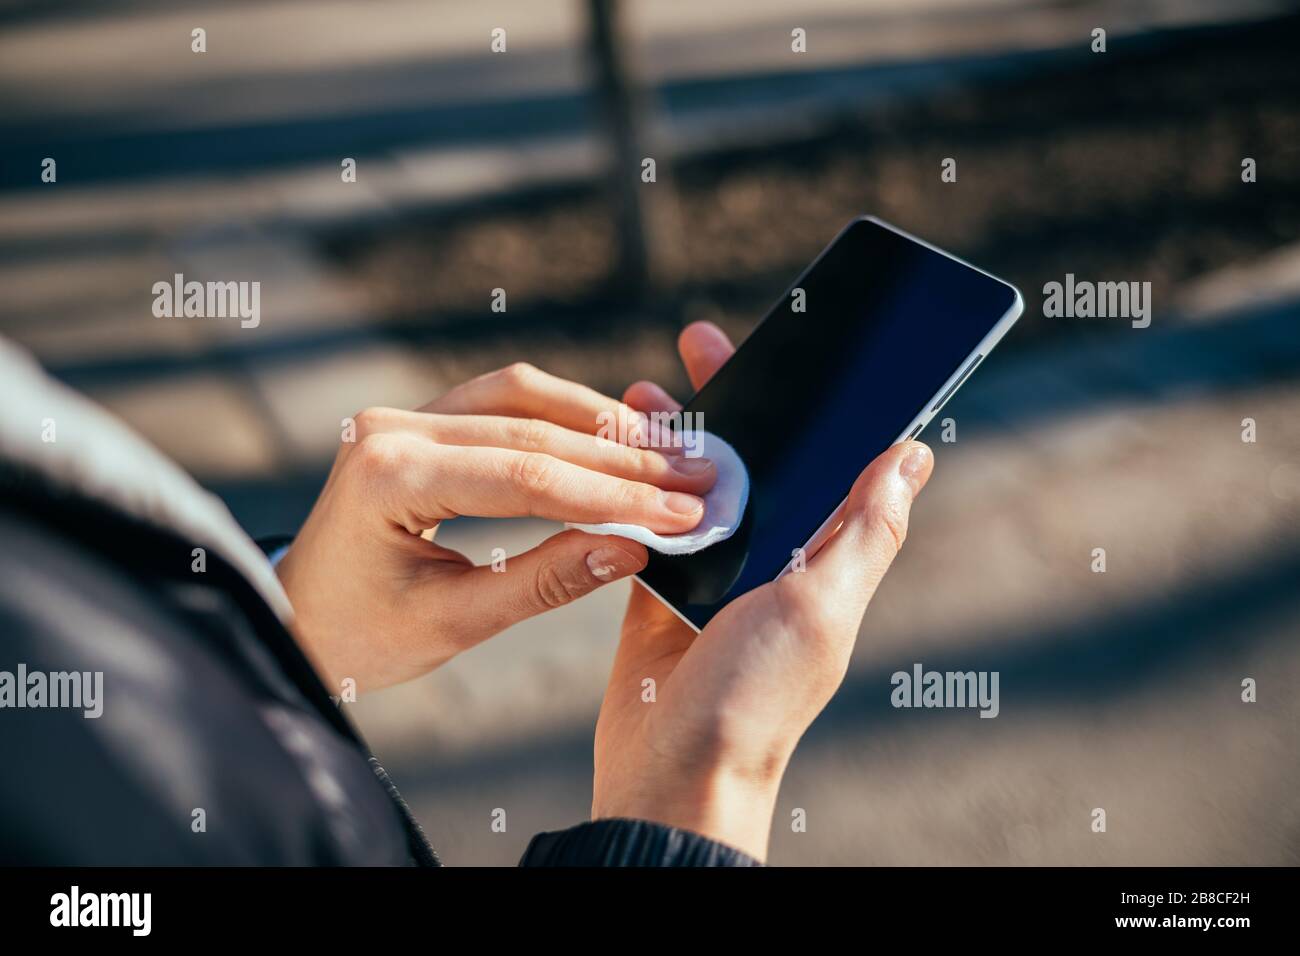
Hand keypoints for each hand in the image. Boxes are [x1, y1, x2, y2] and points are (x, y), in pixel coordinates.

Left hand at [275, 362, 717, 692]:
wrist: (299, 619)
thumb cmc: (362, 635)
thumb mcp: (453, 622)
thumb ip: (543, 582)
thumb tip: (633, 549)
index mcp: (389, 476)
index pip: (526, 476)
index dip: (614, 494)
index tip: (682, 511)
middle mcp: (393, 427)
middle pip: (533, 427)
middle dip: (624, 455)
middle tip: (698, 475)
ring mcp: (405, 414)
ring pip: (525, 395)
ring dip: (602, 423)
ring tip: (671, 451)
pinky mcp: (421, 417)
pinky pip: (506, 400)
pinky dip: (567, 417)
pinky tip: (616, 437)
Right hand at [592, 323, 933, 860]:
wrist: (675, 771)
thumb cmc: (756, 699)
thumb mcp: (820, 607)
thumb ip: (862, 533)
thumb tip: (914, 455)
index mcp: (822, 555)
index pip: (831, 460)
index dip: (818, 402)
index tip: (796, 347)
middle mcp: (775, 557)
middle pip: (760, 459)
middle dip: (735, 400)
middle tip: (700, 344)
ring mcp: (716, 570)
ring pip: (699, 482)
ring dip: (677, 436)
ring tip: (645, 392)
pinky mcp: (662, 587)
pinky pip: (650, 520)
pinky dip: (635, 485)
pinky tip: (614, 450)